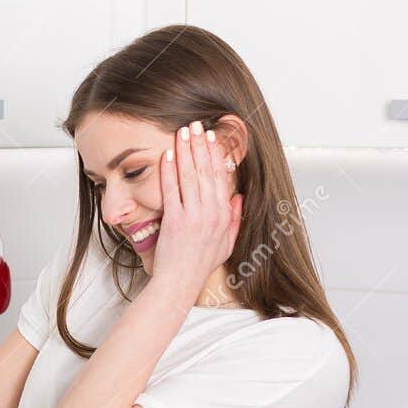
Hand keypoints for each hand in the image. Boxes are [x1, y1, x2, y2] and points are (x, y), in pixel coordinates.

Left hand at [153, 120, 242, 297]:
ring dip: (185, 151)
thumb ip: (235, 219)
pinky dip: (169, 171)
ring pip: (189, 176)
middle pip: (206, 171)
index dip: (216, 155)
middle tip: (196, 125)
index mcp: (223, 215)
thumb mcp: (227, 243)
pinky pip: (171, 190)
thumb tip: (239, 197)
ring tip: (182, 132)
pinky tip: (167, 155)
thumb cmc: (200, 264)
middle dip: (200, 145)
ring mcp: (192, 215)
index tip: (212, 138)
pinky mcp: (174, 220)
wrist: (180, 281)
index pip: (220, 177)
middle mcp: (210, 212)